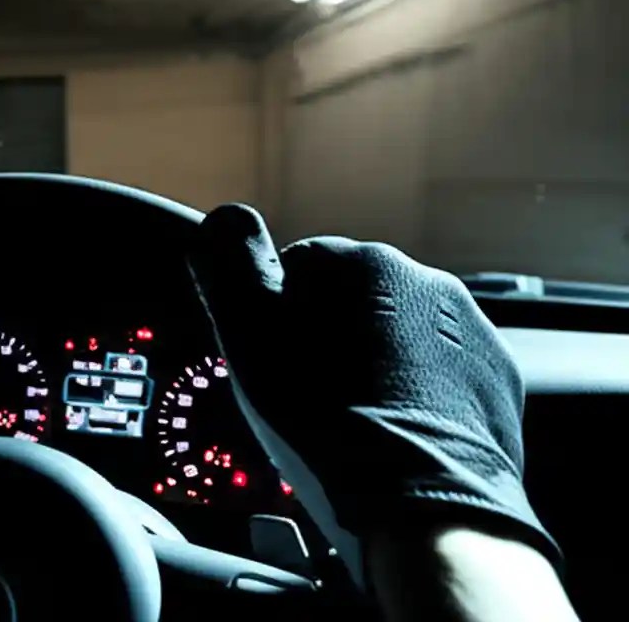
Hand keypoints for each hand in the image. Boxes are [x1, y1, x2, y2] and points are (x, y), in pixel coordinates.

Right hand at [188, 205, 557, 584]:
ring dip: (378, 365)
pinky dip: (422, 395)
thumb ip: (230, 266)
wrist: (418, 501)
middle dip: (334, 338)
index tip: (279, 363)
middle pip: (353, 300)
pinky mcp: (496, 374)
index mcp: (357, 259)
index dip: (280, 319)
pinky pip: (444, 373)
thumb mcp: (249, 335)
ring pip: (399, 336)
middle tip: (314, 397)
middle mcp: (421, 277)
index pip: (299, 270)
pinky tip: (398, 431)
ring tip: (357, 420)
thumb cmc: (324, 416)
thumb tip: (225, 219)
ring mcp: (467, 326)